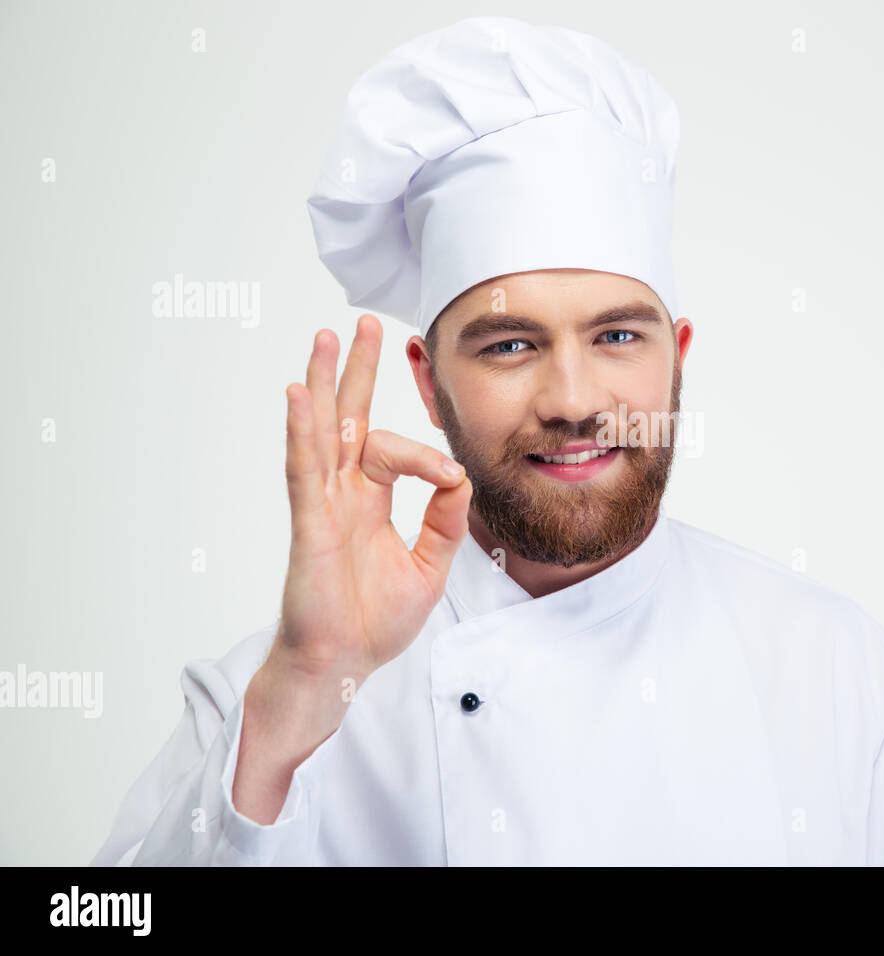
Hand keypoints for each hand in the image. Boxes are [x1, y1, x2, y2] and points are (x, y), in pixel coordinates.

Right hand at [271, 313, 471, 688]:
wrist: (342, 664)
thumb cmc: (373, 620)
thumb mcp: (430, 564)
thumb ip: (446, 519)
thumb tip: (460, 474)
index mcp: (367, 500)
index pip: (392, 450)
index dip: (426, 454)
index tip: (450, 476)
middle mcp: (341, 494)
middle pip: (348, 418)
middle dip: (357, 371)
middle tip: (363, 325)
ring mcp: (321, 505)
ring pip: (322, 432)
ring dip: (326, 384)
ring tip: (325, 339)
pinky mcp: (310, 525)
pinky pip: (305, 470)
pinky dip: (303, 432)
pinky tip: (302, 395)